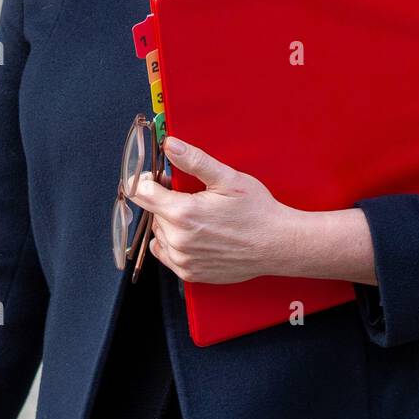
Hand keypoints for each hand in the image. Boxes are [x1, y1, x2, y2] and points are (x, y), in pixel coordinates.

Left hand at [125, 136, 300, 284]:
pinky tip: (195, 234)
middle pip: (152, 213)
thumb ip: (194, 160)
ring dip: (170, 222)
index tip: (156, 178)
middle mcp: (178, 240)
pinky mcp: (189, 273)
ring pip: (159, 233)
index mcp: (183, 213)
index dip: (147, 181)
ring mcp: (182, 259)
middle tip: (190, 195)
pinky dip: (174, 242)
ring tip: (198, 215)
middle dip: (165, 201)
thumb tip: (170, 145)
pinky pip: (166, 254)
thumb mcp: (227, 178)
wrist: (276, 244)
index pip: (141, 193)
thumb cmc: (256, 211)